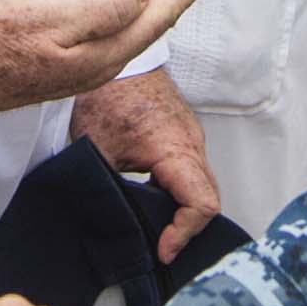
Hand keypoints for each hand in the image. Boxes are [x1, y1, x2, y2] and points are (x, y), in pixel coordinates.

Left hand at [72, 69, 221, 258]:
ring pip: (203, 185)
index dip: (183, 233)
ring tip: (156, 229)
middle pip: (209, 199)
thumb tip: (108, 225)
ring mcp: (192, 137)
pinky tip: (154, 201)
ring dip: (184, 210)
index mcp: (175, 150)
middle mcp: (193, 144)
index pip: (201, 204)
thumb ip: (108, 190)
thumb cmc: (105, 97)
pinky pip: (193, 171)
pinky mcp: (185, 134)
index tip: (162, 250)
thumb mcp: (97, 152)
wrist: (111, 55)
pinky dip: (181, 192)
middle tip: (161, 247)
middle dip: (187, 228)